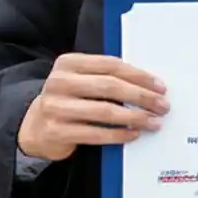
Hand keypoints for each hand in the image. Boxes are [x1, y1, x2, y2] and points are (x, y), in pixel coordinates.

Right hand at [17, 53, 167, 160]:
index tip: (160, 86)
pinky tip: (133, 134)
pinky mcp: (57, 131)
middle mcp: (59, 82)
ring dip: (134, 117)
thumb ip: (106, 76)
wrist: (35, 127)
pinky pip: (95, 134)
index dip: (139, 75)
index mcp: (68, 63)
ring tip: (153, 121)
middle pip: (109, 86)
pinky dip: (118, 135)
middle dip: (141, 96)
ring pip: (104, 111)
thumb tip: (148, 85)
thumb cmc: (69, 100)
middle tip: (162, 105)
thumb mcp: (81, 80)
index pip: (110, 65)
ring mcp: (56, 107)